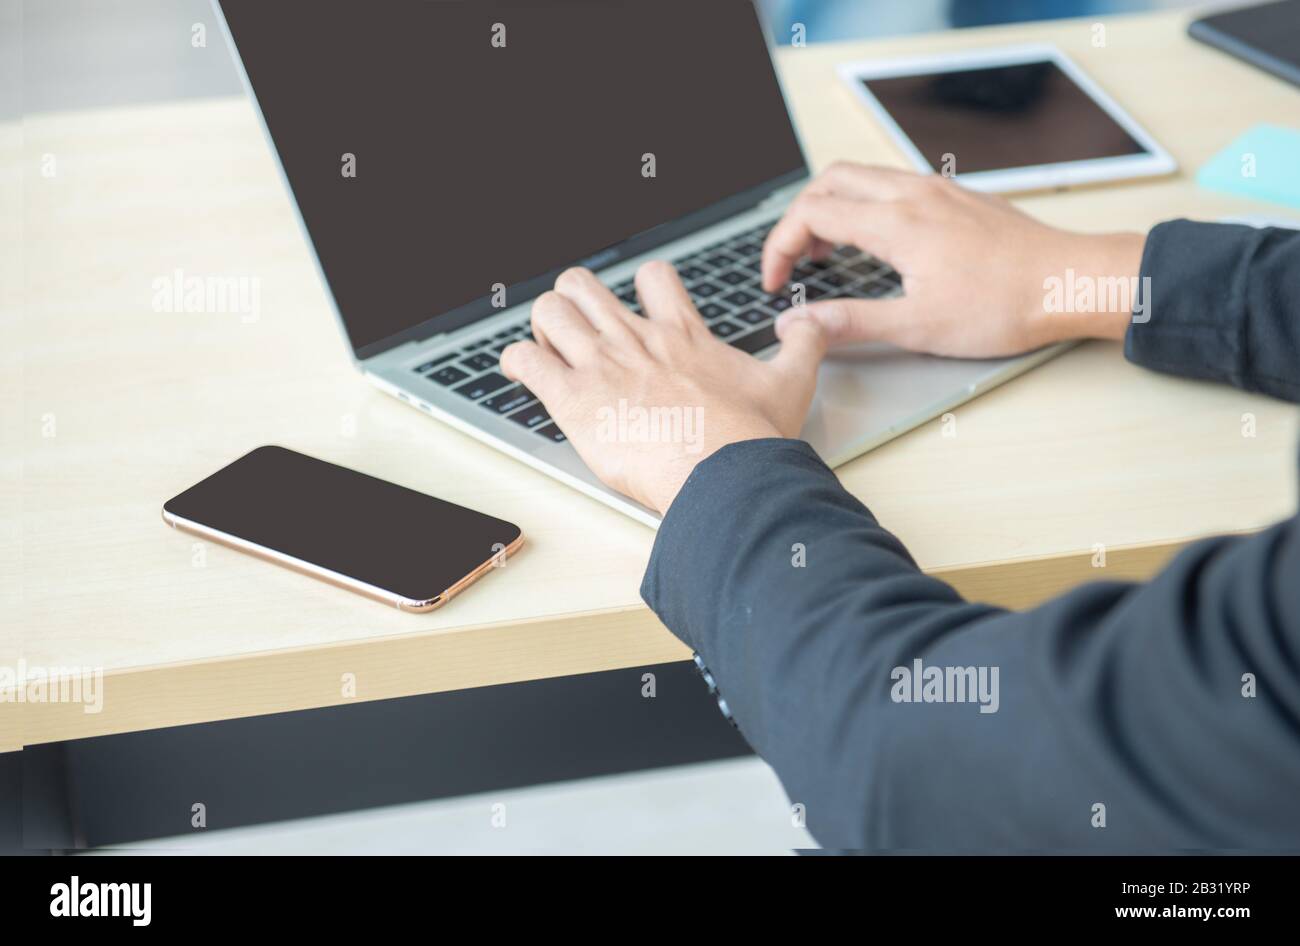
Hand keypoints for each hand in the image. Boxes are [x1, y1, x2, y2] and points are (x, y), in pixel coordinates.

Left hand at [500, 262, 825, 513]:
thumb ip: (805, 345)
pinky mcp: (573, 399)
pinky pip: (523, 360)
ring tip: (550, 351)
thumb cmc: (752, 437)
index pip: (653, 277)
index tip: (641, 309)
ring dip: (544, 327)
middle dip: (576, 302)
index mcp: (681, 333)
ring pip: (549, 310)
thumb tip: (812, 323)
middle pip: (584, 285)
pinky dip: (516, 362)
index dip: (642, 287)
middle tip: (582, 332)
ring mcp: (601, 365)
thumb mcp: (792, 383)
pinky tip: (523, 372)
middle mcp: (635, 340)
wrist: (725, 476)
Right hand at [762, 162, 1145, 357]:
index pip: (811, 213)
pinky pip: (895, 183)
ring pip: (863, 176)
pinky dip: (866, 204)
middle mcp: (914, 193)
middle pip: (830, 180)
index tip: (775, 282)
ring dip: (832, 207)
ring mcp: (938, 189)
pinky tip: (878, 242)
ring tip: (827, 252)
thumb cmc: (1004, 306)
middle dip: (798, 218)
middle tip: (793, 261)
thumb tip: (798, 324)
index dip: (779, 247)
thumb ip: (849, 322)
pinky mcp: (958, 196)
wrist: (1071, 282)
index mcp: (897, 223)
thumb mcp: (916, 327)